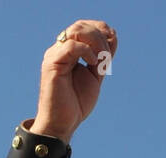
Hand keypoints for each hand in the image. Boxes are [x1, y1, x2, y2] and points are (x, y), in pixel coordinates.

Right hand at [30, 19, 116, 144]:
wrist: (62, 124)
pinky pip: (71, 46)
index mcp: (68, 52)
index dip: (101, 29)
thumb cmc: (75, 104)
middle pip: (81, 25)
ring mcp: (54, 56)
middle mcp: (59, 51)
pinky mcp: (52, 64)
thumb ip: (102, 58)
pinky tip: (93, 64)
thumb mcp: (95, 76)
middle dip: (100, 36)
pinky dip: (86, 51)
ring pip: (76, 31)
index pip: (84, 27)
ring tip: (101, 60)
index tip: (112, 43)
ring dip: (96, 42)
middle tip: (107, 56)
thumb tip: (113, 36)